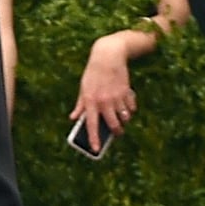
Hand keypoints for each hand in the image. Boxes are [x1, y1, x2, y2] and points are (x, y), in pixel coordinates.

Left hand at [71, 35, 135, 154]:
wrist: (108, 55)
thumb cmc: (93, 73)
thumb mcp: (83, 88)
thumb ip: (80, 104)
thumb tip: (73, 118)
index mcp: (90, 101)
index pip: (91, 124)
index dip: (93, 139)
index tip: (95, 150)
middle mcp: (104, 101)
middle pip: (113, 125)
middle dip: (116, 132)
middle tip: (117, 133)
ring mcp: (116, 97)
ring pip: (124, 118)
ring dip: (124, 121)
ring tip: (122, 119)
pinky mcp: (126, 91)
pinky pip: (131, 107)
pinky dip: (130, 110)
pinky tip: (128, 107)